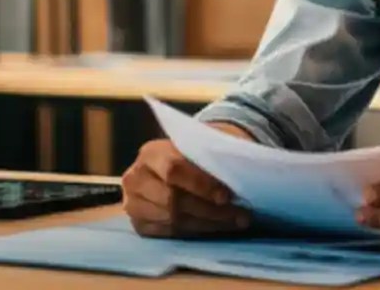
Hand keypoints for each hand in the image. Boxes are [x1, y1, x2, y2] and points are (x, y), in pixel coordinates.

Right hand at [121, 123, 252, 237]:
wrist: (177, 162)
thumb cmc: (196, 153)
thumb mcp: (204, 145)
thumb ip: (216, 154)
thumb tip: (246, 167)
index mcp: (151, 153)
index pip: (173, 170)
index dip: (201, 184)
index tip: (226, 195)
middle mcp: (135, 178)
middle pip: (172, 200)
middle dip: (210, 210)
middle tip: (240, 215)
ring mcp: (133, 203)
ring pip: (173, 220)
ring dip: (208, 224)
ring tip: (235, 222)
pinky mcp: (139, 223)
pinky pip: (168, 233)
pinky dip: (196, 231)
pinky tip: (217, 227)